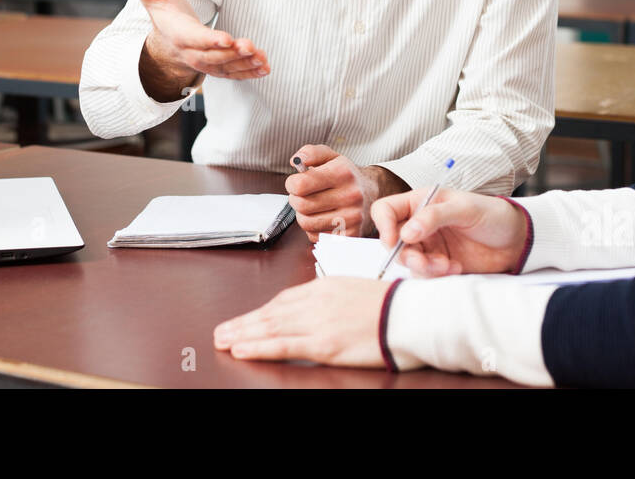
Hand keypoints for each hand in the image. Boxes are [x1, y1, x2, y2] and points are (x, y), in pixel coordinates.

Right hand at [108, 0, 269, 99]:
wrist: (167, 42)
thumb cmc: (163, 12)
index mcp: (177, 33)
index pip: (193, 38)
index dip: (209, 40)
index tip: (227, 39)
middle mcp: (191, 52)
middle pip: (212, 57)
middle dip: (231, 54)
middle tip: (250, 47)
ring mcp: (204, 62)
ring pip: (224, 68)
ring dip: (244, 65)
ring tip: (262, 59)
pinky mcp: (217, 67)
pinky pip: (233, 73)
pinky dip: (248, 72)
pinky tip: (265, 67)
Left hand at [213, 277, 395, 368]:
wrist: (413, 314)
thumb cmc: (395, 303)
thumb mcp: (360, 290)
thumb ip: (336, 297)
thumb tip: (323, 306)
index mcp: (326, 287)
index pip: (286, 299)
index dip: (263, 310)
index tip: (248, 317)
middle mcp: (317, 301)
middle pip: (272, 312)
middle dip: (244, 322)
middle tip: (221, 330)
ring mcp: (318, 322)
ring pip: (271, 327)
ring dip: (243, 333)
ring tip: (223, 339)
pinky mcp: (324, 344)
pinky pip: (283, 345)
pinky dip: (258, 346)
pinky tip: (241, 348)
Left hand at [285, 145, 408, 241]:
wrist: (371, 194)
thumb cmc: (346, 176)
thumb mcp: (331, 156)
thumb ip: (311, 152)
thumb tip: (296, 161)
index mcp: (343, 173)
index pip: (301, 185)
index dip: (292, 183)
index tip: (296, 182)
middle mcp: (351, 195)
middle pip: (301, 205)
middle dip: (296, 199)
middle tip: (303, 195)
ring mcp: (352, 217)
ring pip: (306, 223)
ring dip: (303, 215)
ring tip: (312, 206)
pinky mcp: (350, 234)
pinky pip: (316, 236)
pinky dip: (313, 228)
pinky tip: (323, 218)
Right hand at [371, 188, 528, 276]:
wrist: (516, 240)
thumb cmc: (492, 215)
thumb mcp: (465, 209)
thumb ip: (434, 216)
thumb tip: (406, 232)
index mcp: (421, 202)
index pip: (386, 211)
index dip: (383, 226)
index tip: (394, 242)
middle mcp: (419, 224)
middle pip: (394, 241)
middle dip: (407, 254)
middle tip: (427, 261)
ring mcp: (428, 245)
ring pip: (408, 261)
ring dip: (424, 266)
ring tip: (447, 265)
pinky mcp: (438, 264)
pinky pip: (424, 274)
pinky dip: (436, 275)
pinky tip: (456, 268)